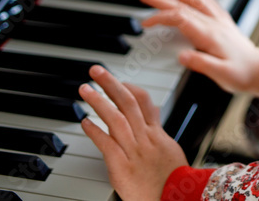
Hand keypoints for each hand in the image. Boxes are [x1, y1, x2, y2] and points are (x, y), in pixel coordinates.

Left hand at [79, 65, 186, 200]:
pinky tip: (84, 122)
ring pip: (116, 118)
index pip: (144, 102)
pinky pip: (107, 144)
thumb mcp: (171, 154)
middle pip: (128, 103)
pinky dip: (95, 131)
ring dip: (99, 101)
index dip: (130, 88)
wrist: (174, 200)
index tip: (118, 81)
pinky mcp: (122, 167)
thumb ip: (158, 140)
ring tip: (85, 89)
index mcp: (158, 135)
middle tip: (97, 70)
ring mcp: (134, 152)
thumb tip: (151, 129)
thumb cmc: (174, 184)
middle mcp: (146, 139)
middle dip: (111, 84)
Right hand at [137, 0, 258, 96]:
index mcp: (210, 35)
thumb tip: (181, 55)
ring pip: (195, 1)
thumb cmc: (242, 75)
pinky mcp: (224, 24)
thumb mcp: (221, 74)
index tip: (146, 23)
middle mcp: (214, 24)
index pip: (180, 19)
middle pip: (183, 5)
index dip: (160, 17)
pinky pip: (210, 4)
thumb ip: (201, 63)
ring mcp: (220, 22)